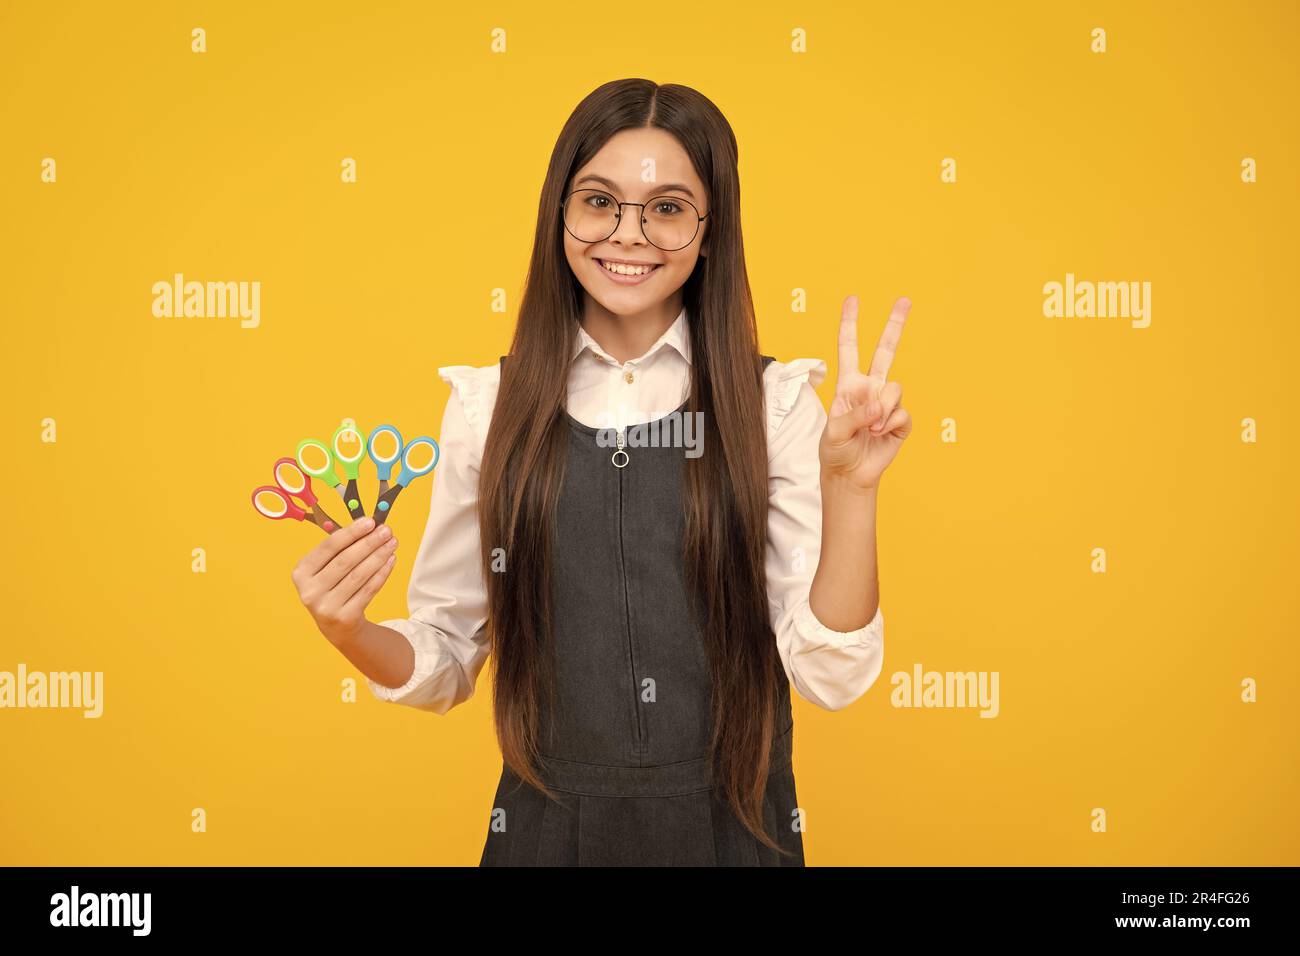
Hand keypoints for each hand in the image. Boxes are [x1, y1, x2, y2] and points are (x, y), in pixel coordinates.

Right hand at [290, 515, 398, 646]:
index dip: (350, 532)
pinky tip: (391, 560)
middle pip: (345, 561)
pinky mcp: (345, 617)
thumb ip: (342, 546)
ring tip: (392, 543)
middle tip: (386, 530)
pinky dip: (382, 573)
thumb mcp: (327, 568)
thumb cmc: (333, 586)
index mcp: (301, 572)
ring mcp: (326, 606)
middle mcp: (310, 590)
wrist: (337, 626)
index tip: (370, 521)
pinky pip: (368, 590)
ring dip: (379, 556)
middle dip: (369, 543)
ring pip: (358, 575)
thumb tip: (368, 524)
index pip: (328, 547)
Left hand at [818, 294, 912, 489]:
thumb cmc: (836, 451)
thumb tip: (879, 405)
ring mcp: (886, 404)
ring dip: (884, 410)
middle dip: (894, 325)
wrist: (850, 475)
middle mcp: (869, 389)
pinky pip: (903, 413)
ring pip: (895, 388)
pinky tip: (882, 434)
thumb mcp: (833, 433)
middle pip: (885, 351)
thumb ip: (854, 416)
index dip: (849, 324)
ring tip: (872, 428)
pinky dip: (892, 424)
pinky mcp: (900, 421)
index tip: (852, 300)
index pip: (849, 349)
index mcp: (848, 385)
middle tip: (905, 300)